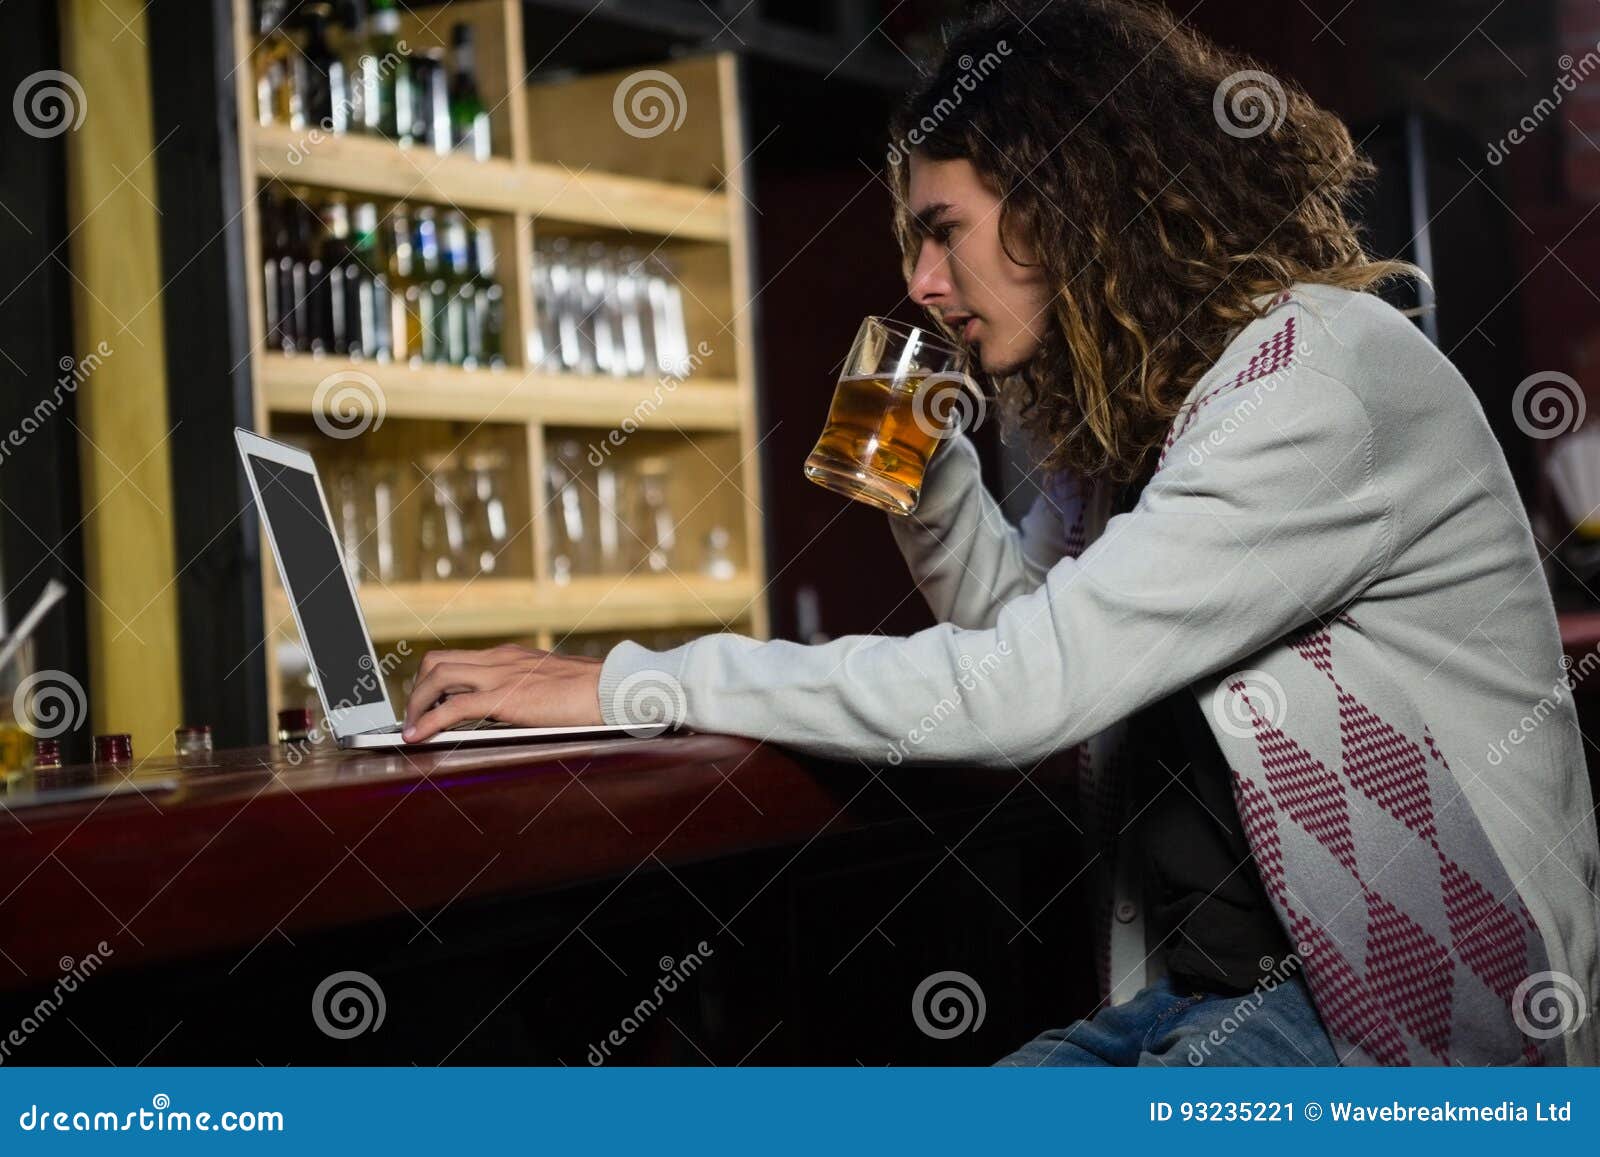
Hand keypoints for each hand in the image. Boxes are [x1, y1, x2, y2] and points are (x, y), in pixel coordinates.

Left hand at [401, 644, 603, 741]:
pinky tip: (417, 736)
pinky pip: (453, 708)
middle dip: (417, 691)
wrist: (612, 688)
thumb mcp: (549, 684)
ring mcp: (501, 675)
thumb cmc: (590, 692)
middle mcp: (499, 659)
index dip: (432, 680)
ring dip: (415, 704)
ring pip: (437, 677)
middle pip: (437, 662)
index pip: (458, 659)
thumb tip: (512, 710)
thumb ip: (526, 689)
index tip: (424, 701)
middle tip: (414, 716)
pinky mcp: (505, 698)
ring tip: (411, 727)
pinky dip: (428, 721)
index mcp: (509, 656)